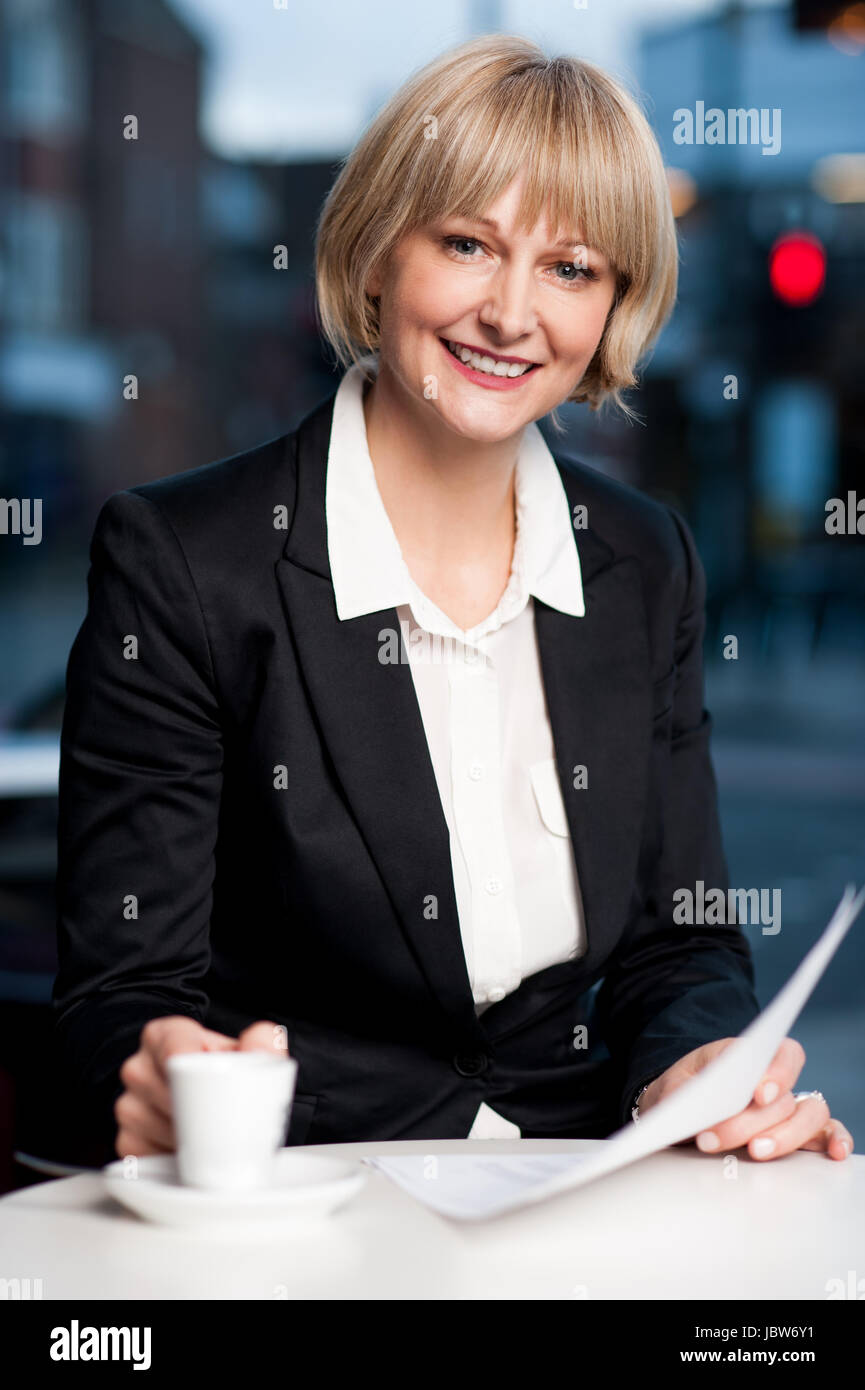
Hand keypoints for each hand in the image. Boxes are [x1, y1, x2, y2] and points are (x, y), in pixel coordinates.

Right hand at [115, 1016, 287, 1157]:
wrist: (216, 1105)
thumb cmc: (229, 1073)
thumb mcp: (252, 1050)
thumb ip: (264, 1041)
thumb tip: (260, 1046)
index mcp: (165, 1035)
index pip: (174, 1051)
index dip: (195, 1075)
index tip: (212, 1092)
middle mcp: (140, 1067)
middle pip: (168, 1095)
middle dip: (200, 1113)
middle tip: (228, 1122)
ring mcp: (128, 1105)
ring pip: (162, 1130)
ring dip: (191, 1141)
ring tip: (213, 1135)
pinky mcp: (127, 1142)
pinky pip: (150, 1158)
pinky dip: (176, 1163)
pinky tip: (193, 1153)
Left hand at [638, 1036, 852, 1161]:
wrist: (680, 1110)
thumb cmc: (683, 1091)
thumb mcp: (672, 1085)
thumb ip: (680, 1092)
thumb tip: (690, 1106)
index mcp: (749, 1055)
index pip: (780, 1053)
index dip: (777, 1071)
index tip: (761, 1093)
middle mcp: (775, 1081)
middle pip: (785, 1097)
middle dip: (752, 1121)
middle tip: (717, 1137)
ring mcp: (788, 1107)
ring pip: (808, 1117)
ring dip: (784, 1138)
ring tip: (754, 1152)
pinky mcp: (796, 1133)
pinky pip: (825, 1134)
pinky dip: (835, 1141)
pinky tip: (833, 1154)